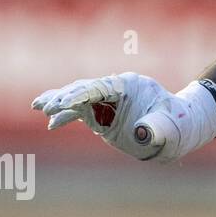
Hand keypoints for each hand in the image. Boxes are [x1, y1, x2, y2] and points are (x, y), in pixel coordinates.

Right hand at [32, 72, 183, 161]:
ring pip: (78, 97)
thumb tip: (141, 131)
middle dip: (65, 97)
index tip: (62, 103)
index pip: (99, 87)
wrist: (178, 129)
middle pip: (85, 88)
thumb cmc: (176, 124)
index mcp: (129, 85)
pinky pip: (79, 112)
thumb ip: (156, 127)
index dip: (80, 94)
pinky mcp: (103, 114)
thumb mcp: (170, 125)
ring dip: (58, 101)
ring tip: (37, 106)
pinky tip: (52, 124)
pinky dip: (65, 116)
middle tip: (47, 107)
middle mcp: (115, 90)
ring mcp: (107, 101)